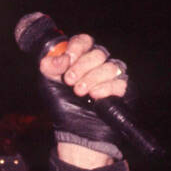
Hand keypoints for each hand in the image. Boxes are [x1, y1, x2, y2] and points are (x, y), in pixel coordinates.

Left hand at [38, 33, 128, 167]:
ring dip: (92, 79)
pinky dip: (106, 88)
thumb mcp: (48, 83)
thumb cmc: (62, 105)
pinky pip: (120, 82)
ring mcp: (111, 76)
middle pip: (97, 53)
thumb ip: (50, 66)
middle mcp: (97, 63)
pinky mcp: (122, 89)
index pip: (84, 41)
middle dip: (82, 67)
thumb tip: (63, 58)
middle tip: (70, 82)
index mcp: (80, 57)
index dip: (77, 48)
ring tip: (80, 92)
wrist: (75, 130)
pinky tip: (95, 96)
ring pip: (110, 66)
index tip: (67, 60)